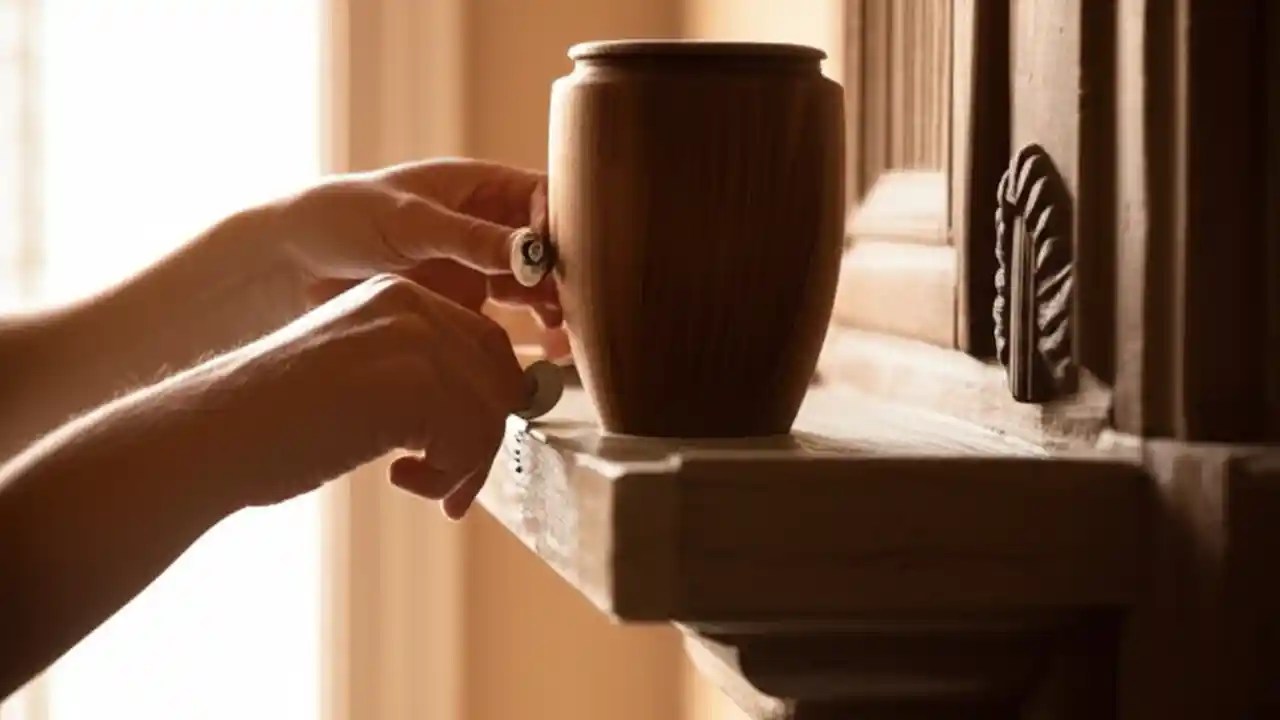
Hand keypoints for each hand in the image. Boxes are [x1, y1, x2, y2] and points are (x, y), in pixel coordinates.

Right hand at [220, 273, 523, 518]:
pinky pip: (471, 440)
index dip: (487, 402)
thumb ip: (415, 377)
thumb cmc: (274, 420)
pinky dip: (449, 477)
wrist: (214, 433)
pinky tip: (401, 480)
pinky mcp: (412, 385)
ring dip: (465, 466)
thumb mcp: (357, 375)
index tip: (464, 450)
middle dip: (484, 438)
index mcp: (397, 296)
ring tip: (425, 488)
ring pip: (489, 413)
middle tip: (453, 485)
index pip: (485, 344)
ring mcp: (413, 341)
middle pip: (497, 376)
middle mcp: (411, 306)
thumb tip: (490, 414)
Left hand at [270, 158, 565, 356]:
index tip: (567, 255)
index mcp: (478, 186)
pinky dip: (529, 328)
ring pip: (533, 282)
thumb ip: (470, 238)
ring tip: (566, 327)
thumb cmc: (344, 217)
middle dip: (567, 270)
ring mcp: (476, 266)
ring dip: (554, 302)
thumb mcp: (410, 221)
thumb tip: (530, 252)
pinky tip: (544, 344)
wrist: (293, 263)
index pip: (542, 195)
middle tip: (581, 300)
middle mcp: (484, 225)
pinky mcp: (462, 303)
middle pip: (546, 244)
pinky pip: (508, 315)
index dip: (564, 221)